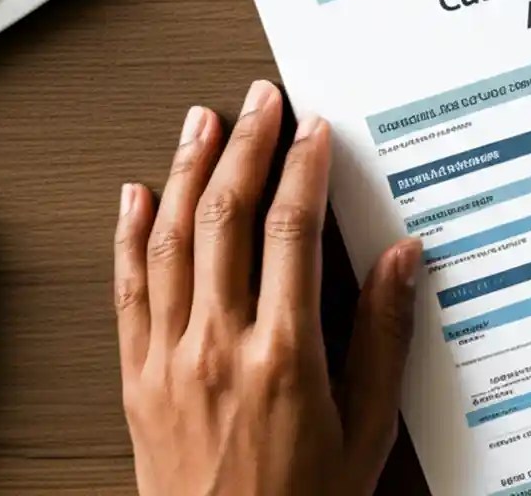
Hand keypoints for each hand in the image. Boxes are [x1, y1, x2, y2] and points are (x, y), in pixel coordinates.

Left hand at [112, 80, 420, 495]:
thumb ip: (384, 337)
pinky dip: (131, 235)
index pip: (291, 231)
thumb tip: (400, 261)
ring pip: (171, 239)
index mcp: (284, 354)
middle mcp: (219, 345)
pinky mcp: (139, 374)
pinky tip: (137, 195)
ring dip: (187, 170)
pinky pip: (129, 288)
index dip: (303, 169)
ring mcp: (170, 356)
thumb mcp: (367, 429)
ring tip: (203, 122)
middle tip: (259, 101)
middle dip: (246, 147)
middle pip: (226, 218)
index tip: (314, 132)